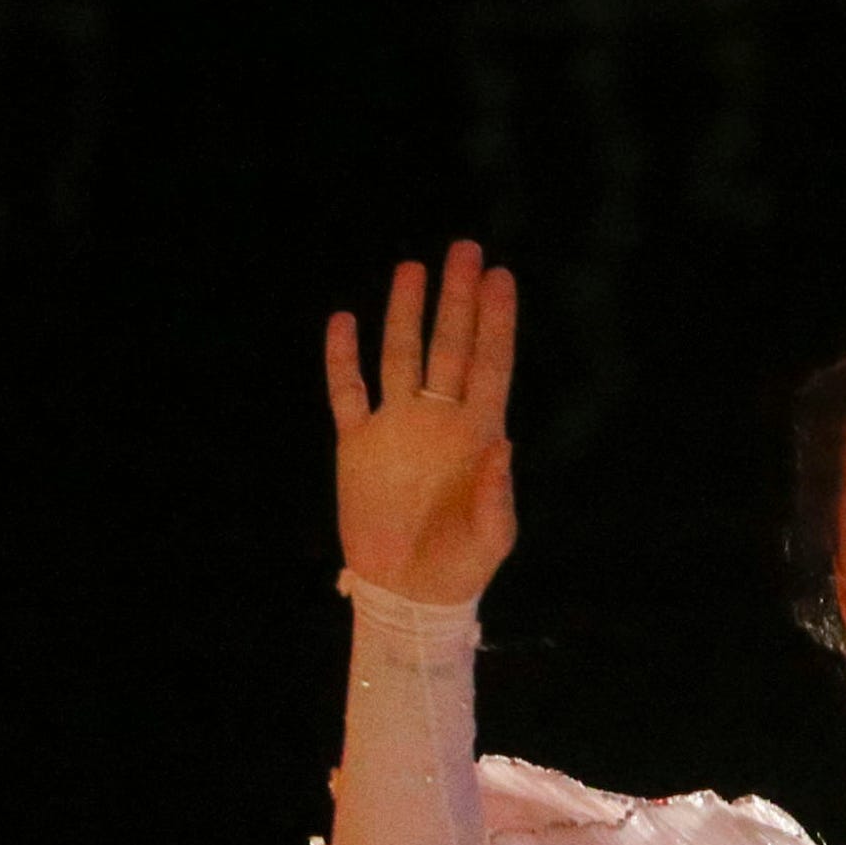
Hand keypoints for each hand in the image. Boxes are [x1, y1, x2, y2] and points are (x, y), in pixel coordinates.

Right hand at [324, 241, 517, 605]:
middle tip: (466, 250)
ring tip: (413, 269)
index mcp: (477, 436)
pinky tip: (345, 321)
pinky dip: (343, 359)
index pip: (489, 366)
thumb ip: (497, 495)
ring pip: (401, 356)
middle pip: (449, 346)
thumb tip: (503, 445)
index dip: (496, 323)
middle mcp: (438, 421)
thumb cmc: (461, 567)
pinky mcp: (358, 446)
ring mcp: (397, 428)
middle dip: (458, 300)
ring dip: (406, 314)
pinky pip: (347, 392)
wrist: (410, 594)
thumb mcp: (491, 538)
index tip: (502, 278)